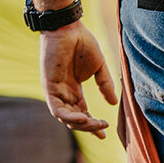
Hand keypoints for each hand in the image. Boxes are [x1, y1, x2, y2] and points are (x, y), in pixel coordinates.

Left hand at [39, 21, 117, 137]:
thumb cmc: (82, 43)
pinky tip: (84, 118)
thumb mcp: (99, 68)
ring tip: (96, 124)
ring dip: (81, 124)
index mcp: (74, 89)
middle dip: (90, 127)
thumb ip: (105, 85)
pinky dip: (69, 117)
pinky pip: (57, 109)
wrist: (68, 28)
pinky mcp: (49, 87)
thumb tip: (114, 103)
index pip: (82, 113)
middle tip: (103, 127)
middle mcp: (64, 93)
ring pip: (66, 118)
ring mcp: (55, 91)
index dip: (93, 125)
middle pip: (75, 119)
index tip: (105, 134)